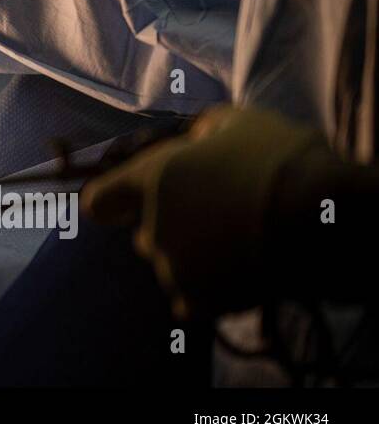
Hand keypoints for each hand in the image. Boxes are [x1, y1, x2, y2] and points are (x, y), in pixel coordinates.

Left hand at [81, 106, 333, 318]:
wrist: (324, 219)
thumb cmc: (281, 160)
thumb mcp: (239, 122)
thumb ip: (204, 130)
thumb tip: (198, 138)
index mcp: (152, 179)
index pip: (98, 200)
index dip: (111, 202)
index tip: (123, 206)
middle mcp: (152, 227)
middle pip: (144, 235)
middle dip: (170, 228)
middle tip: (215, 218)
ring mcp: (175, 268)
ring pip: (170, 266)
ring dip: (192, 259)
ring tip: (237, 245)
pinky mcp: (201, 300)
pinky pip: (189, 300)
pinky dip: (206, 292)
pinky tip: (233, 276)